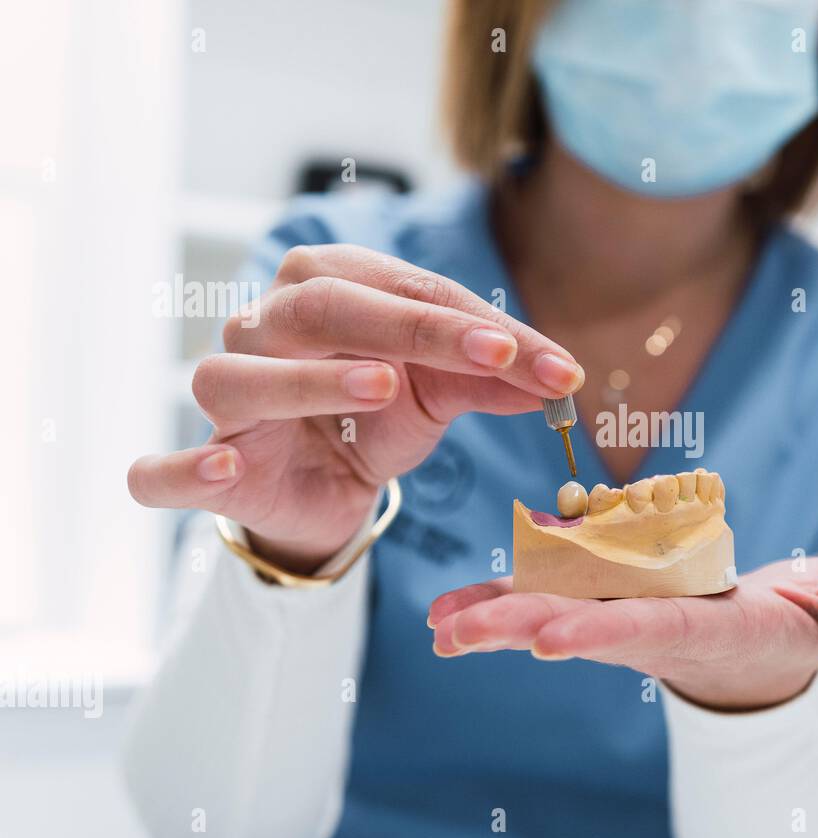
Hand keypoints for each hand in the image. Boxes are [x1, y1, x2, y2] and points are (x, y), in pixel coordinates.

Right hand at [128, 244, 583, 572]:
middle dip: (414, 330)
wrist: (327, 484)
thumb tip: (563, 378)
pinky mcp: (207, 465)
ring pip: (242, 377)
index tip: (547, 364)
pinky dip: (186, 469)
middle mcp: (265, 325)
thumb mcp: (444, 393)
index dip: (474, 324)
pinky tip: (229, 468)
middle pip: (324, 310)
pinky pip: (166, 470)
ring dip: (310, 382)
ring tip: (383, 388)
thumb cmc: (378, 415)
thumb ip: (495, 380)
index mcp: (327, 286)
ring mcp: (227, 394)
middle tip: (490, 355)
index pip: (402, 291)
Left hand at [427, 544, 817, 710]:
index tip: (556, 640)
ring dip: (493, 619)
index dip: (606, 632)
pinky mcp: (604, 603)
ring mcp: (623, 617)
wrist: (755, 654)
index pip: (654, 629)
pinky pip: (544, 602)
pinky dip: (497, 604)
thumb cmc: (805, 627)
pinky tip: (444, 613)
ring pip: (551, 615)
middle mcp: (653, 627)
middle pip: (583, 625)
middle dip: (524, 627)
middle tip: (463, 633)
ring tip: (438, 626)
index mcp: (707, 625)